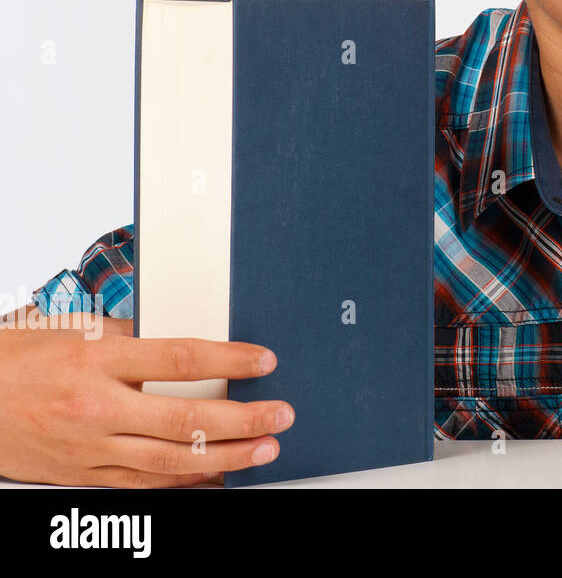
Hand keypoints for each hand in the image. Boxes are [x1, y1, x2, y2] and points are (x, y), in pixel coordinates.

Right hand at [0, 305, 293, 486]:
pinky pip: (143, 484)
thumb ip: (132, 335)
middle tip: (281, 414)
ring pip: (172, 460)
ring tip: (265, 449)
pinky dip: (185, 481)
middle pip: (187, 418)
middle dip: (245, 418)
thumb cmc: (15, 360)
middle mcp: (96, 407)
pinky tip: (216, 476)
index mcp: (97, 361)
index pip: (181, 359)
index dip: (231, 360)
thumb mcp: (75, 330)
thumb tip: (185, 341)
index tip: (265, 361)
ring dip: (227, 456)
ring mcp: (89, 448)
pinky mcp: (81, 476)